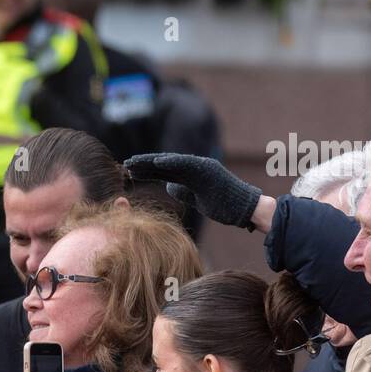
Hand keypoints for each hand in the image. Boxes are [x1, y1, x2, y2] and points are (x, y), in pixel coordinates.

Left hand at [123, 153, 262, 230]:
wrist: (245, 209)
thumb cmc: (224, 206)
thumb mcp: (197, 199)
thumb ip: (184, 191)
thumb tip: (170, 187)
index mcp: (191, 175)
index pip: (165, 172)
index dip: (147, 171)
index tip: (130, 172)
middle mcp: (195, 168)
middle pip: (165, 165)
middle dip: (145, 164)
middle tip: (125, 164)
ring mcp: (202, 167)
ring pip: (172, 162)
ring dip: (152, 161)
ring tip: (134, 162)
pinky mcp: (208, 170)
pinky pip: (187, 164)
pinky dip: (172, 162)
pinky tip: (156, 162)